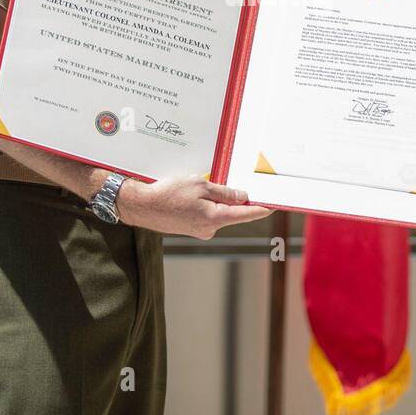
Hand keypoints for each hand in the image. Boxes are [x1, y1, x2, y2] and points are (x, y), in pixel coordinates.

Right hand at [117, 175, 271, 238]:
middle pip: (231, 213)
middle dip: (232, 199)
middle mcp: (210, 228)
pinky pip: (205, 214)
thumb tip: (242, 196)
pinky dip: (203, 204)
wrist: (142, 206)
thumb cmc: (169, 193)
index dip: (260, 209)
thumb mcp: (199, 185)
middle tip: (227, 183)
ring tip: (194, 188)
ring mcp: (200, 230)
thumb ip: (224, 192)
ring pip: (217, 212)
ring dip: (213, 200)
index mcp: (215, 218)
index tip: (273, 206)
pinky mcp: (191, 229)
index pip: (245, 214)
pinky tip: (189, 196)